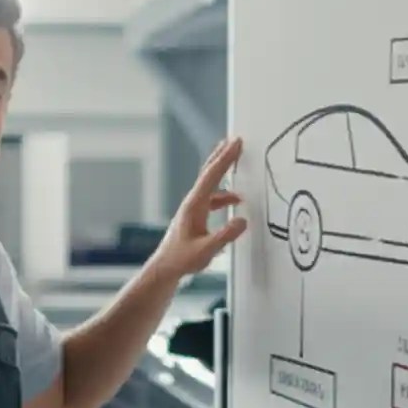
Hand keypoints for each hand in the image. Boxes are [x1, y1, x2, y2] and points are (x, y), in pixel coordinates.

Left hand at [153, 136, 246, 276]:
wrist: (165, 268)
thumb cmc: (181, 260)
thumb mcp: (206, 250)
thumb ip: (225, 236)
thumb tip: (243, 220)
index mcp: (194, 205)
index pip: (212, 176)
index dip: (226, 158)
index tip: (237, 143)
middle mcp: (192, 202)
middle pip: (208, 173)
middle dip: (222, 155)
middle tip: (234, 140)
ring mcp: (193, 208)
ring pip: (210, 184)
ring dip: (223, 171)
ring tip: (235, 160)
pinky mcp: (195, 216)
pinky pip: (212, 198)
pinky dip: (224, 194)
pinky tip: (236, 199)